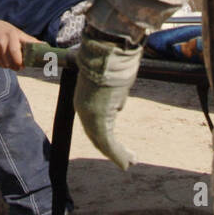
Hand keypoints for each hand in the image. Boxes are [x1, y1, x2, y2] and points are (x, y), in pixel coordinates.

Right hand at [0, 16, 36, 69]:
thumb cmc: (4, 29)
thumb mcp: (16, 31)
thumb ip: (29, 40)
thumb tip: (45, 45)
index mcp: (11, 35)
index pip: (16, 52)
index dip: (20, 61)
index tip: (24, 64)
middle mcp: (2, 41)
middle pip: (10, 62)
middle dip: (16, 66)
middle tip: (19, 66)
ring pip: (4, 64)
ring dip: (9, 65)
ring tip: (11, 60)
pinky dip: (2, 64)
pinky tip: (3, 58)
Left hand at [73, 34, 142, 170]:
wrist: (107, 51)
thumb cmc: (111, 59)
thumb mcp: (112, 79)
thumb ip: (113, 95)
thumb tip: (118, 107)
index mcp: (83, 98)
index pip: (92, 123)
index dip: (103, 136)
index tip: (114, 144)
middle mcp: (83, 109)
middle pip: (97, 136)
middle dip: (111, 149)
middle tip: (125, 160)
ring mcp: (90, 114)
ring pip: (103, 142)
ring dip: (117, 154)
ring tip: (130, 162)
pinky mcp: (99, 118)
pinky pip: (108, 143)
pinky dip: (118, 155)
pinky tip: (127, 162)